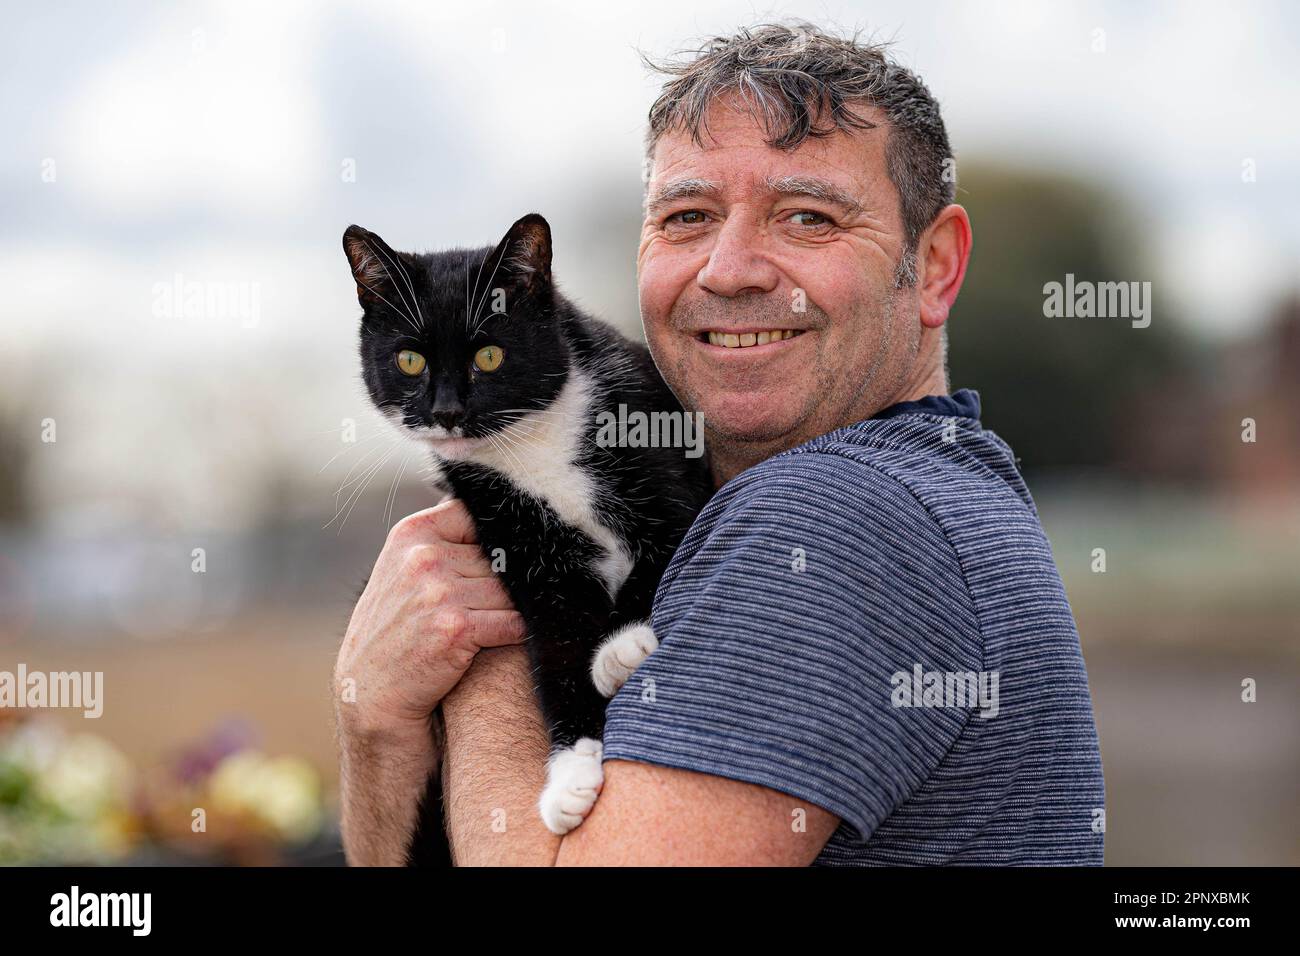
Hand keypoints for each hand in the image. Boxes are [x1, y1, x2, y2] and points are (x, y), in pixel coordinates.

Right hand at [334, 498, 525, 744]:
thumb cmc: (394, 633)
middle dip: (505, 583)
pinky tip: (504, 643)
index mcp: (412, 535)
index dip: (498, 537)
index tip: (505, 555)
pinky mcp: (457, 628)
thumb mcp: (404, 573)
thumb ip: (444, 543)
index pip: (478, 515)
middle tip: (493, 607)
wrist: (371, 694)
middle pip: (501, 558)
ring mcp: (440, 592)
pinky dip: (517, 634)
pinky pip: (514, 622)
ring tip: (493, 627)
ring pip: (511, 592)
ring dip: (511, 611)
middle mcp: (424, 557)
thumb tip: (502, 521)